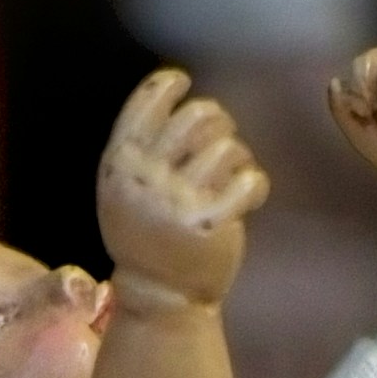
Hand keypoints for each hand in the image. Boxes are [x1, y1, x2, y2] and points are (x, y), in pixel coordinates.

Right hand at [95, 64, 268, 304]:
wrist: (158, 294)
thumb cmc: (145, 232)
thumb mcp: (123, 187)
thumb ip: (142, 144)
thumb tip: (177, 89)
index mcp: (120, 163)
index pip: (147, 100)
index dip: (171, 83)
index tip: (184, 84)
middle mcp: (146, 176)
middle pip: (198, 115)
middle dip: (218, 121)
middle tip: (220, 140)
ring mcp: (178, 200)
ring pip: (228, 146)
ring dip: (239, 157)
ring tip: (233, 177)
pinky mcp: (211, 221)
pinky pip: (250, 179)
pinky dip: (256, 185)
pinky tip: (249, 197)